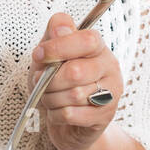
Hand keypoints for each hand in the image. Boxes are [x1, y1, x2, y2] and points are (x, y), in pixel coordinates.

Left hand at [28, 11, 124, 149]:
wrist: (67, 123)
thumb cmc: (57, 85)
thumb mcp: (49, 57)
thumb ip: (53, 37)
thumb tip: (60, 26)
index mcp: (97, 48)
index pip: (86, 41)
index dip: (58, 47)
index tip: (39, 54)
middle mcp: (109, 67)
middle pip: (76, 71)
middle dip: (50, 80)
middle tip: (42, 83)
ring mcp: (111, 93)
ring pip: (74, 95)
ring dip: (51, 99)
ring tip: (50, 99)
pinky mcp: (105, 116)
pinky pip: (72, 114)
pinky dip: (56, 115)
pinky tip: (58, 113)